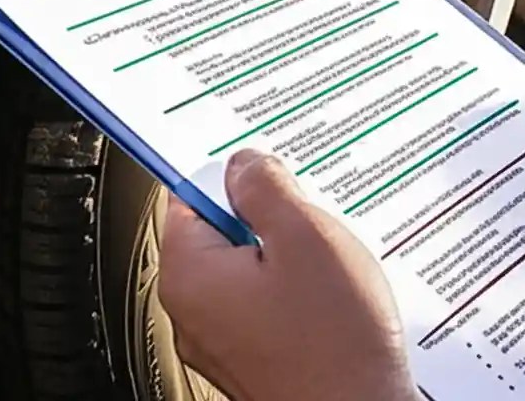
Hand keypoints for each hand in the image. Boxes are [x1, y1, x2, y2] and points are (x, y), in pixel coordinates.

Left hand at [158, 150, 418, 400]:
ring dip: (287, 258)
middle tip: (311, 224)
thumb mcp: (306, 235)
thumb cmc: (334, 343)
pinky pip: (267, 306)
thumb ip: (267, 188)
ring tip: (328, 268)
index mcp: (190, 276)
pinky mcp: (254, 360)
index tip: (266, 172)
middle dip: (267, 219)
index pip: (189, 197)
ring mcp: (223, 342)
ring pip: (250, 270)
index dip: (233, 176)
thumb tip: (246, 165)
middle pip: (221, 234)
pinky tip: (332, 300)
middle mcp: (194, 314)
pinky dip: (296, 294)